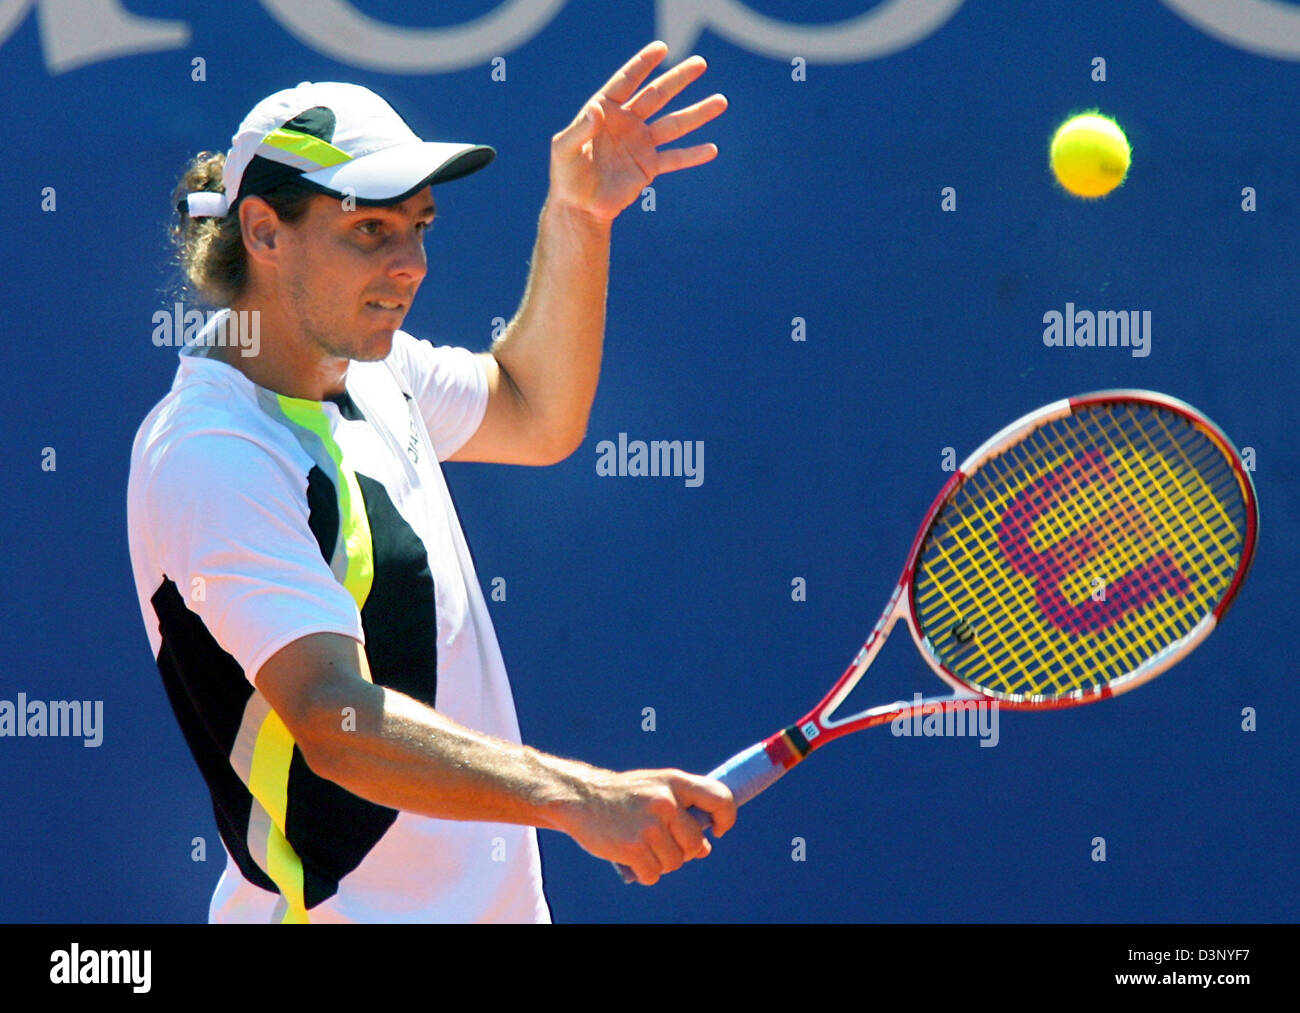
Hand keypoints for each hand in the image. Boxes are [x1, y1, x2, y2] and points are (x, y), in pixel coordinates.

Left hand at [548, 41, 727, 223]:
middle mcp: (627, 122)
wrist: (580, 207)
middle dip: (678, 79)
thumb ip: (580, 130)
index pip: (626, 81)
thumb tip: (597, 109)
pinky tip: (712, 149)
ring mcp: (640, 143)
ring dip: (697, 113)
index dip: (643, 64)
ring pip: (673, 124)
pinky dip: (692, 155)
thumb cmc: (567, 176)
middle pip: (657, 95)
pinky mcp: (649, 167)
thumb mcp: (565, 151)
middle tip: (701, 63)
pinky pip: (674, 158)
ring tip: (721, 101)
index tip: (662, 48)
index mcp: (606, 110)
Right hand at [557, 767, 737, 885]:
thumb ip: (683, 811)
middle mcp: (666, 802)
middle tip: (661, 842)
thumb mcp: (656, 789)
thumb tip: (705, 848)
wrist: (581, 798)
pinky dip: (645, 872)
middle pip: (695, 843)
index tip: (717, 830)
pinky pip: (654, 874)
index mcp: (675, 782)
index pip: (720, 799)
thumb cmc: (624, 796)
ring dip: (661, 862)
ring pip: (675, 862)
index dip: (726, 818)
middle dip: (682, 850)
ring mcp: (649, 825)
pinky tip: (633, 858)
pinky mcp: (633, 847)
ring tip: (643, 846)